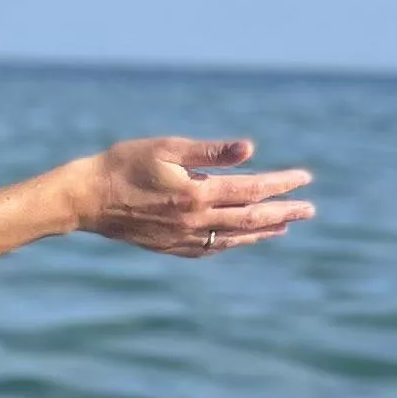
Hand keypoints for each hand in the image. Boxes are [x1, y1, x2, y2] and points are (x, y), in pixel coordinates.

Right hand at [76, 136, 313, 257]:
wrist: (86, 199)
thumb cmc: (124, 165)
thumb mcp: (168, 148)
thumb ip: (211, 151)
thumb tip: (250, 149)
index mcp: (197, 194)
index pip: (252, 189)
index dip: (281, 184)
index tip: (305, 178)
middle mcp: (194, 222)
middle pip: (251, 218)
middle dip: (283, 212)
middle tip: (310, 210)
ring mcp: (182, 239)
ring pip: (233, 238)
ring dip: (262, 231)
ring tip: (284, 226)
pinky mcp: (169, 247)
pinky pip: (210, 249)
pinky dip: (233, 244)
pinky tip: (242, 240)